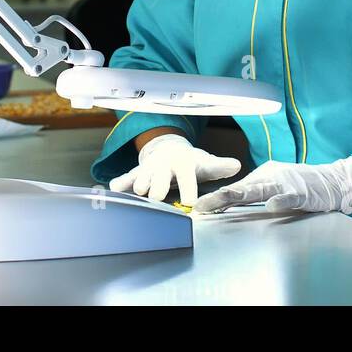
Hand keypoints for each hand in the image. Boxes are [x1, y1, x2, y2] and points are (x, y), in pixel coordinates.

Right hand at [109, 134, 241, 205]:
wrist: (168, 149)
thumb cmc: (189, 161)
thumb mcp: (205, 163)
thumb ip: (219, 166)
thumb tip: (236, 165)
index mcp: (182, 163)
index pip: (186, 177)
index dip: (188, 189)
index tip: (190, 202)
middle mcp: (163, 165)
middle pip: (159, 178)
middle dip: (158, 187)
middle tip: (158, 196)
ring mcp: (148, 169)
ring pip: (141, 178)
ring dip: (139, 186)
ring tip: (138, 192)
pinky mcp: (136, 174)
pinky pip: (126, 178)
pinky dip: (120, 184)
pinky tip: (115, 189)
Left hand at [192, 156, 351, 213]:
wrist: (334, 181)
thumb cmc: (301, 186)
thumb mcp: (274, 187)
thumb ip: (255, 194)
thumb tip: (228, 201)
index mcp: (263, 176)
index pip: (235, 189)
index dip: (216, 199)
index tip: (197, 209)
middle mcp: (271, 177)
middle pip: (241, 189)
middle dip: (218, 198)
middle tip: (199, 207)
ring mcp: (287, 184)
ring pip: (260, 190)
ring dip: (241, 196)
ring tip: (223, 199)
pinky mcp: (303, 194)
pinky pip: (291, 198)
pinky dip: (281, 202)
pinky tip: (272, 207)